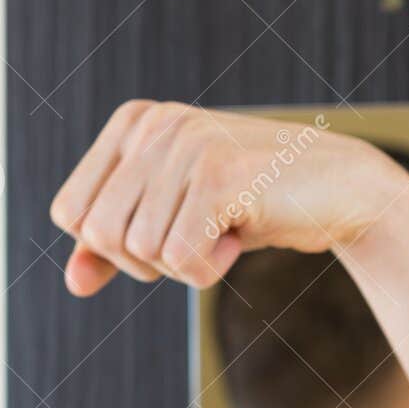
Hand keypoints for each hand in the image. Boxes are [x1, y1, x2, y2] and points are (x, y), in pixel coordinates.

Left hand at [48, 101, 400, 295]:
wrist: (338, 190)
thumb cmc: (249, 206)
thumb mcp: (170, 221)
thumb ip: (114, 248)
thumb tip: (73, 283)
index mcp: (132, 124)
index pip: (70, 213)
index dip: (110, 246)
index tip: (163, 227)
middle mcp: (152, 125)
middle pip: (101, 236)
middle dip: (145, 261)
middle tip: (196, 235)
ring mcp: (184, 147)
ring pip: (141, 252)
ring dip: (185, 264)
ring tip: (224, 229)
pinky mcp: (217, 177)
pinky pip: (180, 260)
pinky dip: (209, 270)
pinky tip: (240, 236)